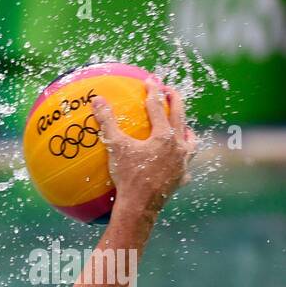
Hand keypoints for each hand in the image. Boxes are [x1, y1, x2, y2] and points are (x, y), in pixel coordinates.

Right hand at [92, 78, 196, 217]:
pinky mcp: (180, 179)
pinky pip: (185, 166)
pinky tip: (178, 163)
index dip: (153, 91)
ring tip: (184, 127)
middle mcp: (178, 146)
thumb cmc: (127, 177)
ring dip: (186, 130)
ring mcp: (182, 163)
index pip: (158, 107)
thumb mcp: (115, 147)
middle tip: (170, 91)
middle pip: (180, 117)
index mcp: (164, 135)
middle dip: (175, 101)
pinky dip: (182, 161)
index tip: (150, 80)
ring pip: (190, 140)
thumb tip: (97, 100)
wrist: (139, 207)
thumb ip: (107, 122)